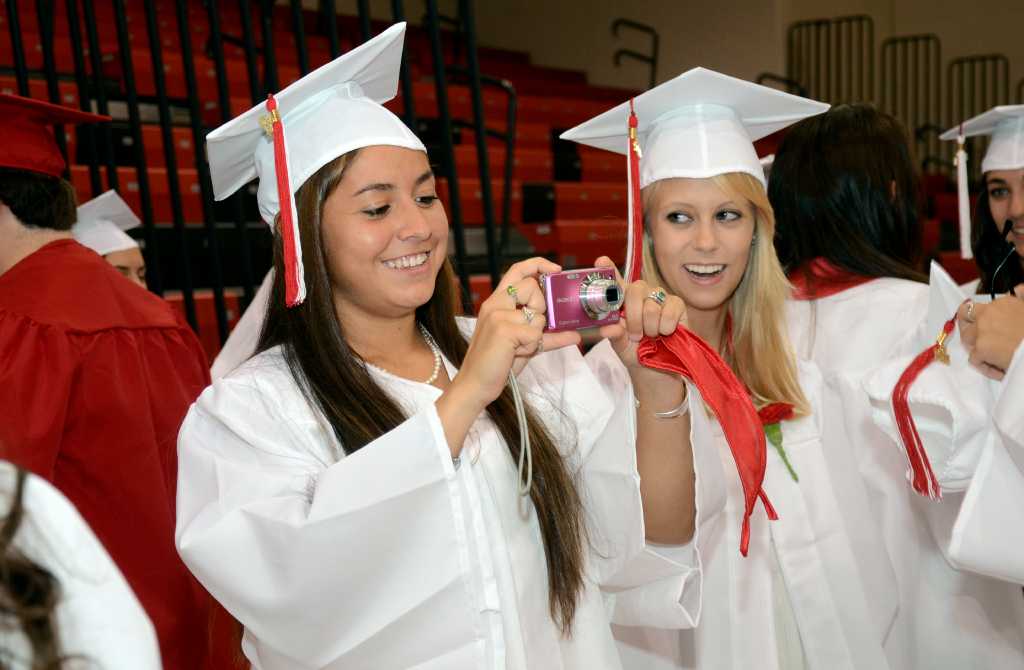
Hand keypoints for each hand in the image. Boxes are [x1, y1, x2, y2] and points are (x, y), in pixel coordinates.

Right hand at [455, 257, 581, 407]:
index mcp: (496, 302)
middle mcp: (495, 304)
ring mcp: (498, 315)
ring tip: (518, 347)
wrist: (475, 386)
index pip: (517, 270)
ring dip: (536, 335)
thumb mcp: (523, 344)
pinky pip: (535, 334)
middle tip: (531, 328)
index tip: (556, 270)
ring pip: (537, 314)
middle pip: (532, 287)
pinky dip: (532, 347)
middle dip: (541, 308)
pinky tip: (516, 353)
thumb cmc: (497, 364)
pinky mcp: (503, 329)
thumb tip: (575, 334)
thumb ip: (545, 334)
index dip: (538, 265)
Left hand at [592, 257, 687, 393]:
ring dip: (650, 327)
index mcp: (622, 300)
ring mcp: (659, 296)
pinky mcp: (677, 304)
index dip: (608, 270)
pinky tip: (666, 332)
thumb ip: (614, 334)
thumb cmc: (636, 352)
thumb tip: (610, 327)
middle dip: (634, 317)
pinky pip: (669, 310)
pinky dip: (666, 326)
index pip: (614, 281)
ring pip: (651, 305)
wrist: (657, 368)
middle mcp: (640, 293)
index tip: (601, 261)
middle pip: (634, 290)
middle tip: (636, 335)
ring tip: (651, 336)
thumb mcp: (620, 345)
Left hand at [957, 286, 1023, 379]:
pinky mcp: (981, 350)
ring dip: (976, 346)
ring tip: (991, 355)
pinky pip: (975, 360)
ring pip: (967, 339)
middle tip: (975, 337)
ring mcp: (981, 332)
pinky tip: (1000, 369)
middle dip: (967, 326)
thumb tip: (1018, 289)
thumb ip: (1023, 295)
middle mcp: (987, 314)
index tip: (980, 321)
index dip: (977, 315)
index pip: (977, 305)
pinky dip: (986, 366)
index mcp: (1002, 303)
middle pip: (964, 317)